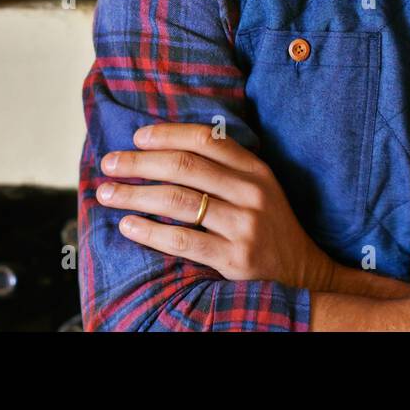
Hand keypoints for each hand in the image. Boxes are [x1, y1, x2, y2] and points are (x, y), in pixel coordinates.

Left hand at [96, 122, 336, 291]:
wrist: (303, 276)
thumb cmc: (268, 227)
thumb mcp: (257, 189)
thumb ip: (224, 169)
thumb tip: (164, 151)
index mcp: (256, 170)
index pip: (205, 139)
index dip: (167, 134)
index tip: (136, 137)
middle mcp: (251, 193)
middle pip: (184, 166)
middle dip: (139, 162)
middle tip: (109, 163)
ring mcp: (244, 226)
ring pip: (178, 200)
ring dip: (135, 194)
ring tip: (106, 193)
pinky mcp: (235, 258)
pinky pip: (183, 240)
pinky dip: (149, 231)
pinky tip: (128, 226)